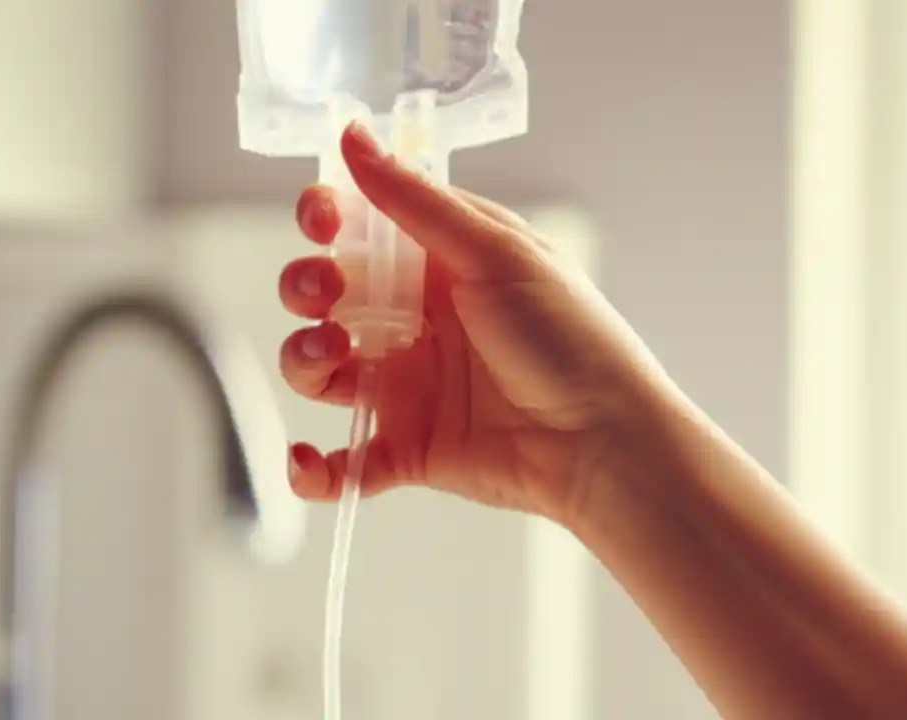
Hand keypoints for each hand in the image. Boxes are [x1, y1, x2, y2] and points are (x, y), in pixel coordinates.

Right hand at [281, 123, 661, 522]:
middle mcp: (414, 322)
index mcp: (437, 265)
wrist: (603, 441)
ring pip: (319, 369)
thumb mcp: (496, 253)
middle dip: (304, 286)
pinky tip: (304, 459)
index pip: (359, 230)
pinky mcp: (406, 448)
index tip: (321, 220)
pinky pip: (340, 463)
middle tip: (325, 292)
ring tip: (331, 356)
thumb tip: (354, 136)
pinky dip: (312, 469)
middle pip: (324, 295)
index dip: (325, 218)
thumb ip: (415, 201)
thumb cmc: (569, 338)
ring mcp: (406, 385)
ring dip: (302, 357)